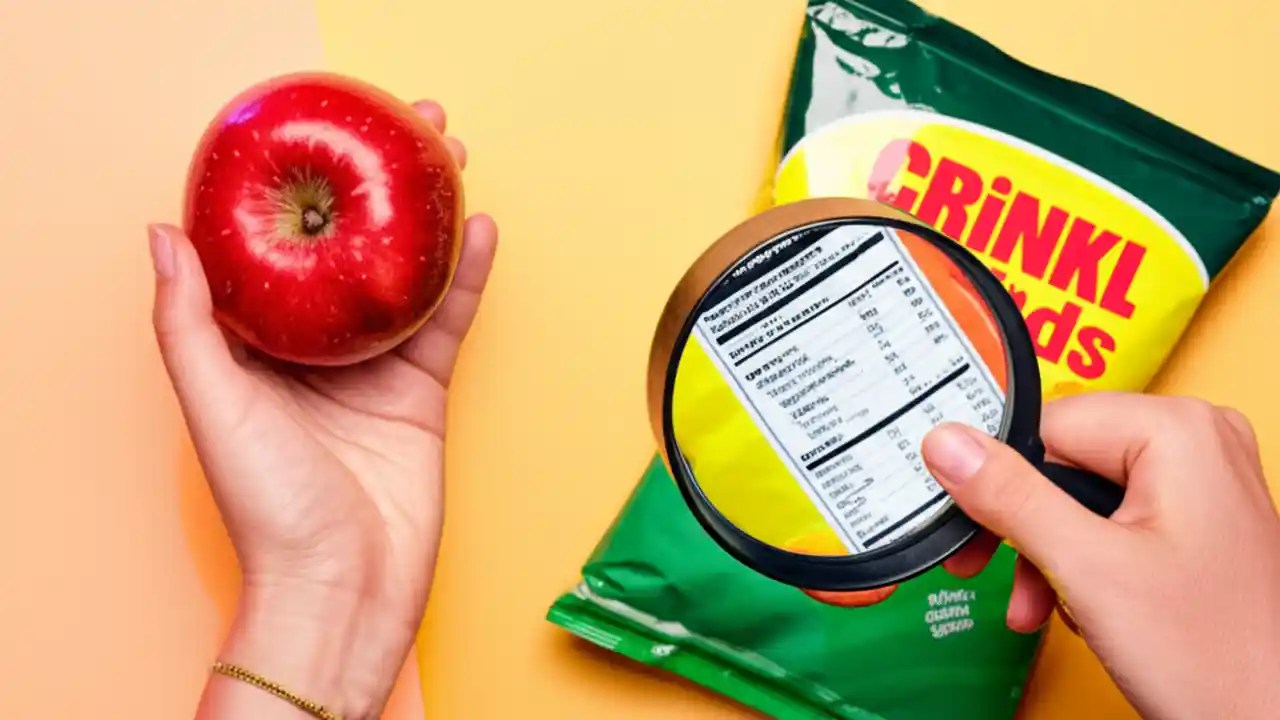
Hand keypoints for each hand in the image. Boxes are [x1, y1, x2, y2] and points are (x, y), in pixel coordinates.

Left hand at [150, 101, 494, 719]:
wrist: (345, 584)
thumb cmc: (269, 508)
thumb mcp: (215, 405)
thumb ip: (188, 323)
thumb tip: (163, 234)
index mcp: (258, 348)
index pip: (276, 251)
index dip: (297, 189)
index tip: (321, 141)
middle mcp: (317, 350)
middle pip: (350, 250)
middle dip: (377, 188)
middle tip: (405, 129)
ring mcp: (373, 368)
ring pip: (406, 274)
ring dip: (429, 217)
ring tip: (448, 158)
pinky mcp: (423, 390)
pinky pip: (449, 319)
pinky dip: (468, 276)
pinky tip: (481, 232)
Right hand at [919, 392, 1279, 718]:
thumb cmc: (1215, 659)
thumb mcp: (1087, 568)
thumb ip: (1010, 497)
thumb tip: (947, 442)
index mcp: (1178, 431)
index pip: (1046, 424)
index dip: (998, 480)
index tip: (965, 525)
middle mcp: (1198, 441)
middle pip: (1061, 460)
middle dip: (1024, 529)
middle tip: (990, 570)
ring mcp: (1203, 481)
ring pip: (1080, 495)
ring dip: (1047, 554)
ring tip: (1041, 605)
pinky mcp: (1197, 518)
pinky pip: (1112, 519)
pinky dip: (1082, 563)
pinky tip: (1076, 603)